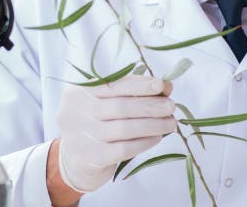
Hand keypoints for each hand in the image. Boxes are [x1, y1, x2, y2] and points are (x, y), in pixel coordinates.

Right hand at [56, 75, 176, 192]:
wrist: (74, 162)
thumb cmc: (96, 125)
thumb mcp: (105, 105)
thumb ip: (130, 94)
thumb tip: (165, 86)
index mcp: (79, 92)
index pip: (113, 85)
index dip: (139, 84)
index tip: (162, 85)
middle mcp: (75, 112)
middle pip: (120, 106)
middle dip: (149, 105)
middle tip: (171, 106)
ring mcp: (81, 136)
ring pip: (124, 128)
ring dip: (152, 125)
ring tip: (170, 123)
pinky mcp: (90, 158)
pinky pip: (124, 149)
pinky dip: (143, 142)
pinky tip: (157, 138)